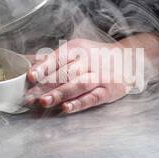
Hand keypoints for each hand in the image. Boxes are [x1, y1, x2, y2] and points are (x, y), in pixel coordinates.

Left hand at [23, 36, 158, 114]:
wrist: (129, 58)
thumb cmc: (95, 56)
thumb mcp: (76, 51)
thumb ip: (54, 58)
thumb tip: (29, 63)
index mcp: (76, 49)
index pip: (57, 58)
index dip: (43, 68)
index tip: (30, 77)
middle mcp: (87, 60)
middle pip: (65, 73)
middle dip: (45, 86)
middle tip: (29, 97)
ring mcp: (99, 75)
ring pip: (78, 85)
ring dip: (60, 94)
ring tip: (43, 102)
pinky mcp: (108, 90)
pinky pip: (93, 97)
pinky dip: (79, 103)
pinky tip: (66, 108)